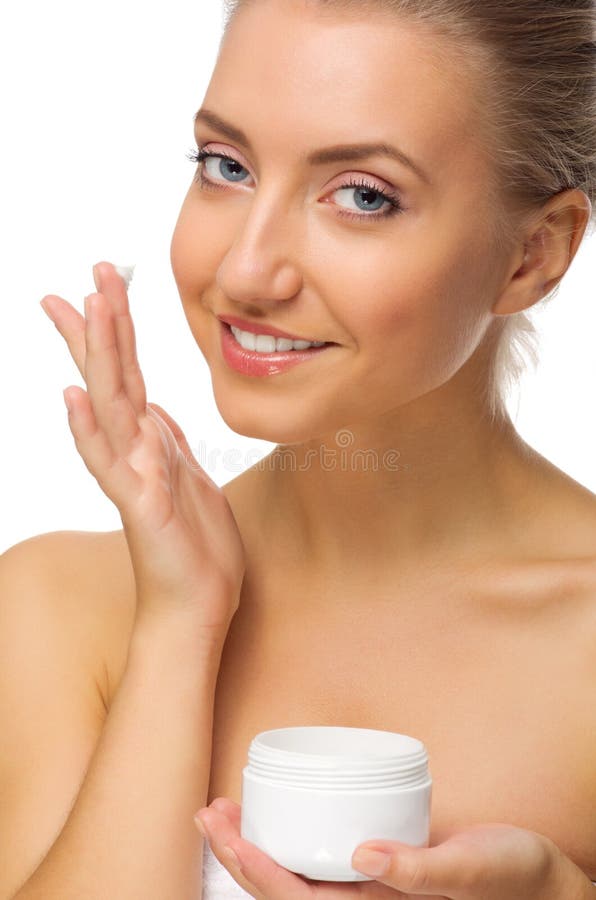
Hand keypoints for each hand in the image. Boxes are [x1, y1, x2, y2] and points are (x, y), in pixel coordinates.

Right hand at [40, 261, 245, 633]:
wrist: (198, 608)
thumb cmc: (198, 550)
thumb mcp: (193, 481)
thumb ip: (170, 443)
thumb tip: (154, 409)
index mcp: (154, 442)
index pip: (129, 373)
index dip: (116, 329)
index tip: (100, 285)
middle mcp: (137, 451)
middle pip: (114, 375)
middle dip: (104, 322)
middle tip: (94, 271)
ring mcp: (133, 476)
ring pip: (110, 406)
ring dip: (96, 357)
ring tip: (83, 310)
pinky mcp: (139, 507)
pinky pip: (110, 465)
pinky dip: (88, 431)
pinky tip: (72, 397)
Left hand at [194, 798, 581, 899]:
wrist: (539, 883)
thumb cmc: (510, 879)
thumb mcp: (469, 869)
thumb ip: (419, 870)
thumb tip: (365, 855)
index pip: (294, 899)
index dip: (252, 867)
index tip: (223, 827)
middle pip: (281, 890)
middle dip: (237, 855)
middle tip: (208, 811)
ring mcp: (368, 890)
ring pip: (294, 877)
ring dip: (254, 848)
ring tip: (225, 813)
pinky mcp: (379, 869)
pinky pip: (319, 861)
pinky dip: (287, 840)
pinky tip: (276, 818)